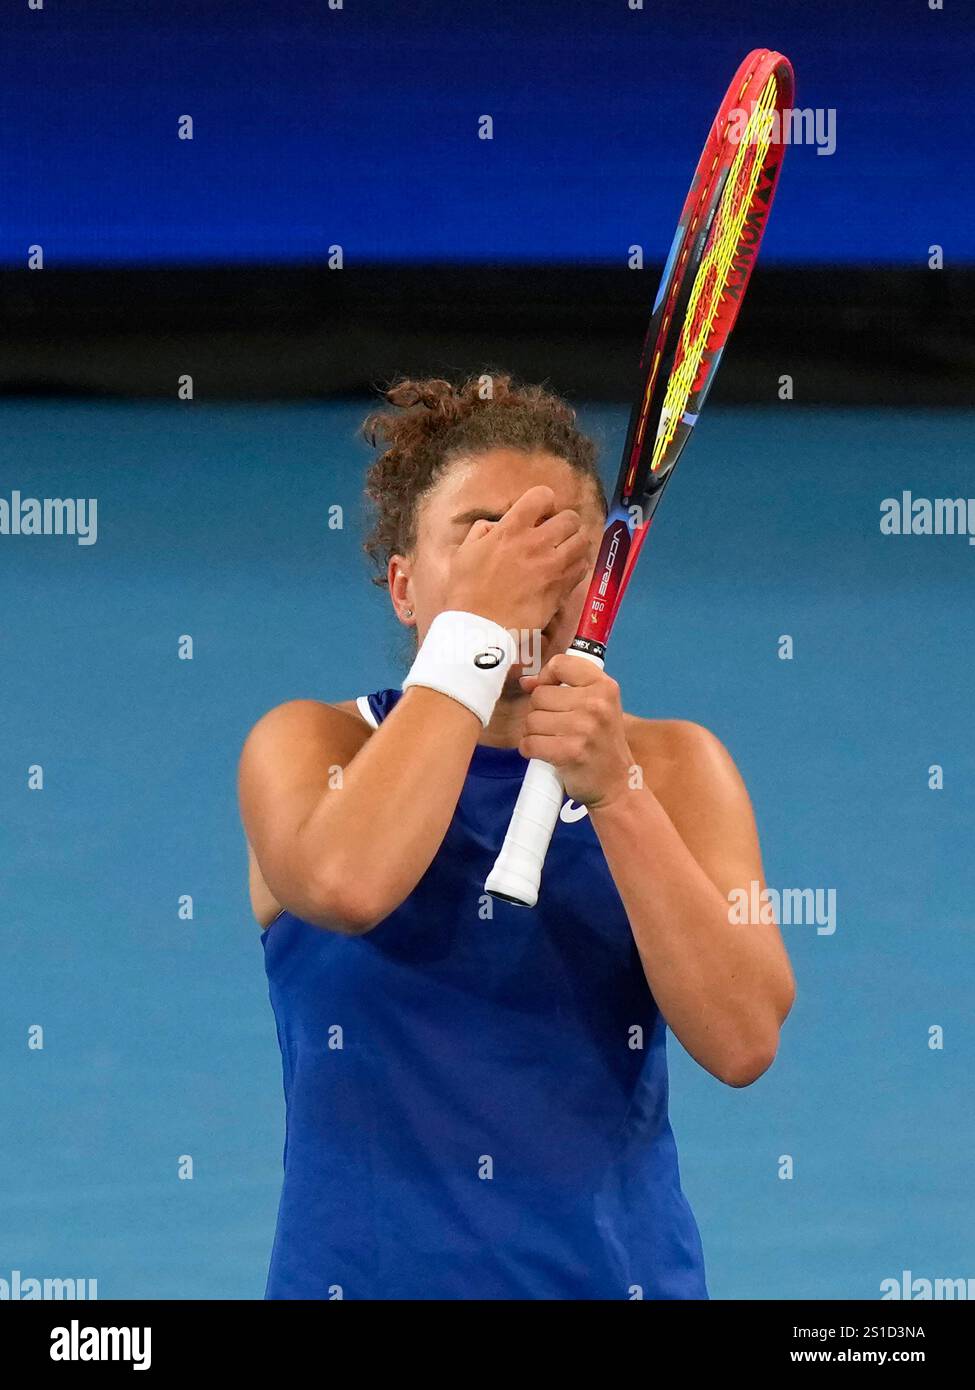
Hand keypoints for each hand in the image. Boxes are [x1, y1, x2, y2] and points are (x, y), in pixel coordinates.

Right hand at [445, 485, 591, 634]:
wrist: (479, 629)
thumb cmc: (466, 592)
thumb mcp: (464, 553)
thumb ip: (482, 532)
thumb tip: (497, 526)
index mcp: (511, 529)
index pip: (542, 495)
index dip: (544, 501)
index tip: (540, 513)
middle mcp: (536, 543)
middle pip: (570, 518)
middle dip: (564, 522)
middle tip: (556, 534)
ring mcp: (552, 566)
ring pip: (582, 541)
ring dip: (574, 543)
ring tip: (565, 551)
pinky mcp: (561, 588)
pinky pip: (582, 567)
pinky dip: (577, 566)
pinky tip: (566, 571)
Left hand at [518, 654, 632, 808]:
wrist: (617, 785)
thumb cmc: (602, 743)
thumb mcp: (596, 707)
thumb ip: (564, 688)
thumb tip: (526, 681)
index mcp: (605, 686)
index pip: (560, 664)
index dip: (546, 677)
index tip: (550, 692)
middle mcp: (596, 703)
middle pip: (539, 695)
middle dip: (540, 712)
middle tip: (557, 727)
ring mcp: (584, 728)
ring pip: (531, 720)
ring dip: (534, 733)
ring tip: (553, 741)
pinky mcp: (570, 752)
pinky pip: (529, 743)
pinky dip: (531, 750)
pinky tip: (546, 754)